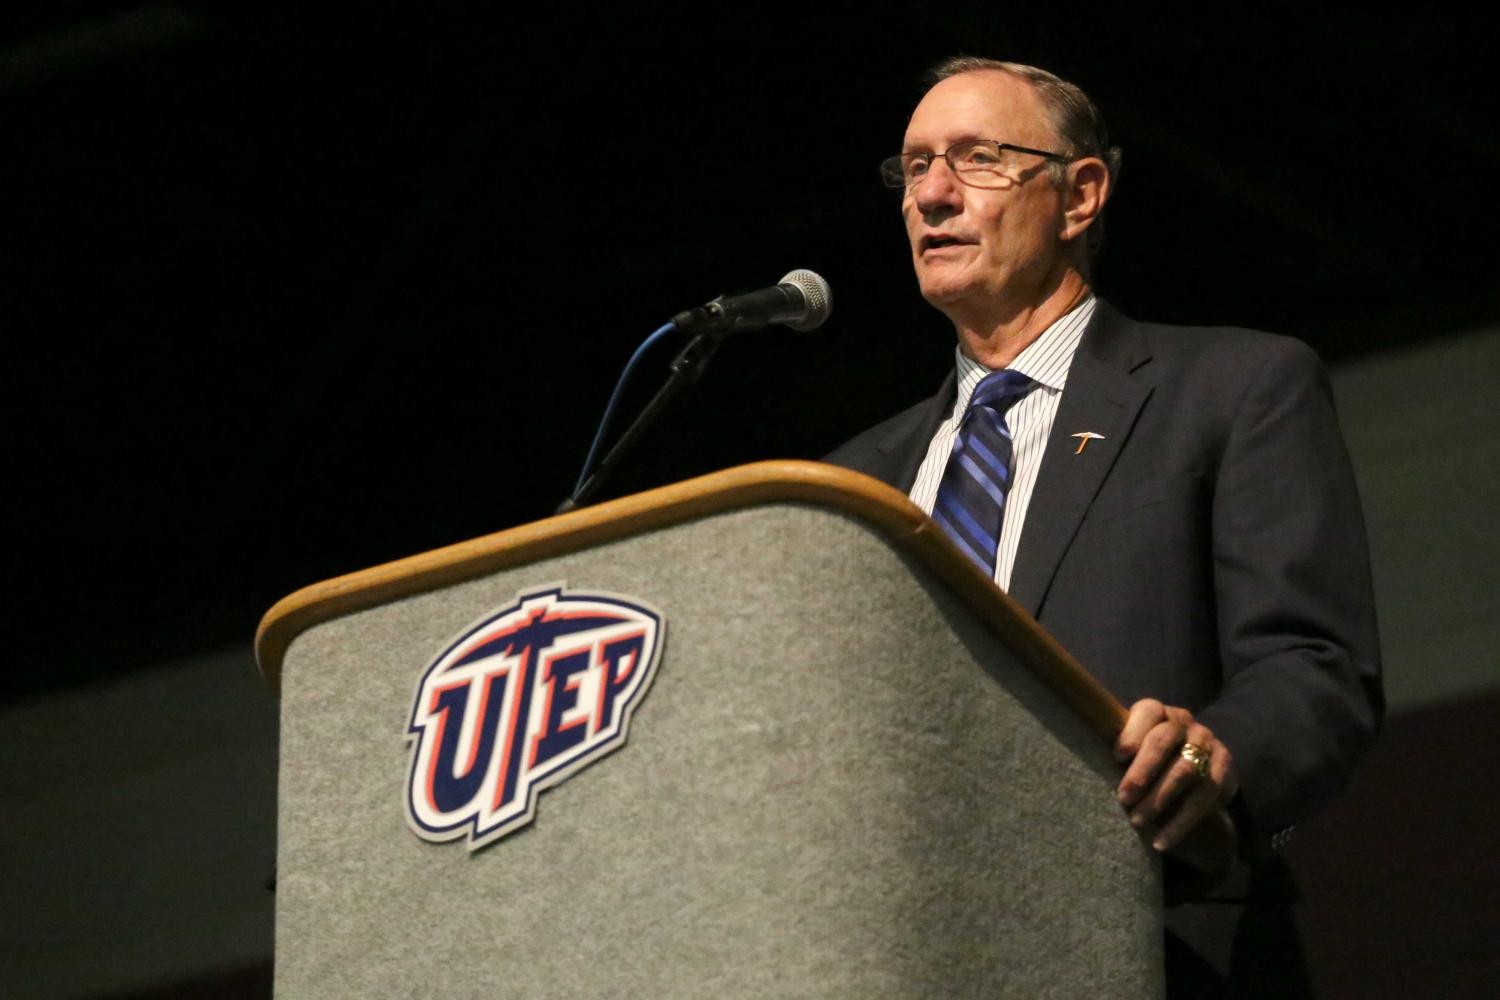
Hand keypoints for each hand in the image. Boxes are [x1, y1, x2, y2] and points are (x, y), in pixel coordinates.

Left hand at [1114, 699, 1238, 851]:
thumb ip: (1115, 749)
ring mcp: (1206, 741)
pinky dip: (1182, 821)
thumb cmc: (1148, 755)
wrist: (1198, 762)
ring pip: (1184, 771)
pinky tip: (1161, 841)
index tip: (1116, 756)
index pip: (1147, 712)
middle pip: (1163, 741)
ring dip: (1159, 800)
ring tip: (1136, 822)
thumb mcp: (1133, 745)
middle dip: (1141, 772)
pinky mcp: (1223, 765)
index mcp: (1158, 711)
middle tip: (1123, 799)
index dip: (1131, 732)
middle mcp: (1184, 721)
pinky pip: (1205, 795)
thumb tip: (1078, 760)